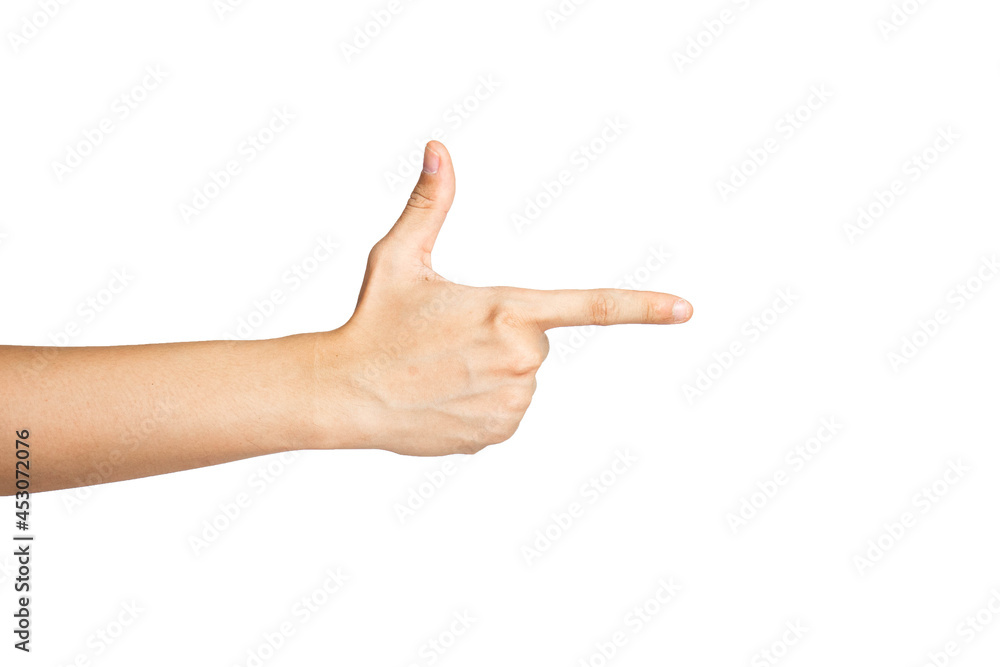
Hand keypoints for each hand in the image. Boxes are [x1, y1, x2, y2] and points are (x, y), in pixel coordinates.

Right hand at [313, 142, 692, 455]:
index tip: (684, 310)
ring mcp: (510, 403)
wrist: (344, 392)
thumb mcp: (400, 256)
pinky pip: (509, 412)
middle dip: (502, 335)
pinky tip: (445, 397)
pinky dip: (485, 404)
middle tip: (450, 339)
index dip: (640, 307)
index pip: (588, 307)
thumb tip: (439, 149)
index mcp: (505, 310)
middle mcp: (518, 359)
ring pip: (522, 379)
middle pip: (535, 341)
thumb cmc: (374, 320)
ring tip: (442, 371)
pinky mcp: (498, 434)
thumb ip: (431, 203)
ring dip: (493, 372)